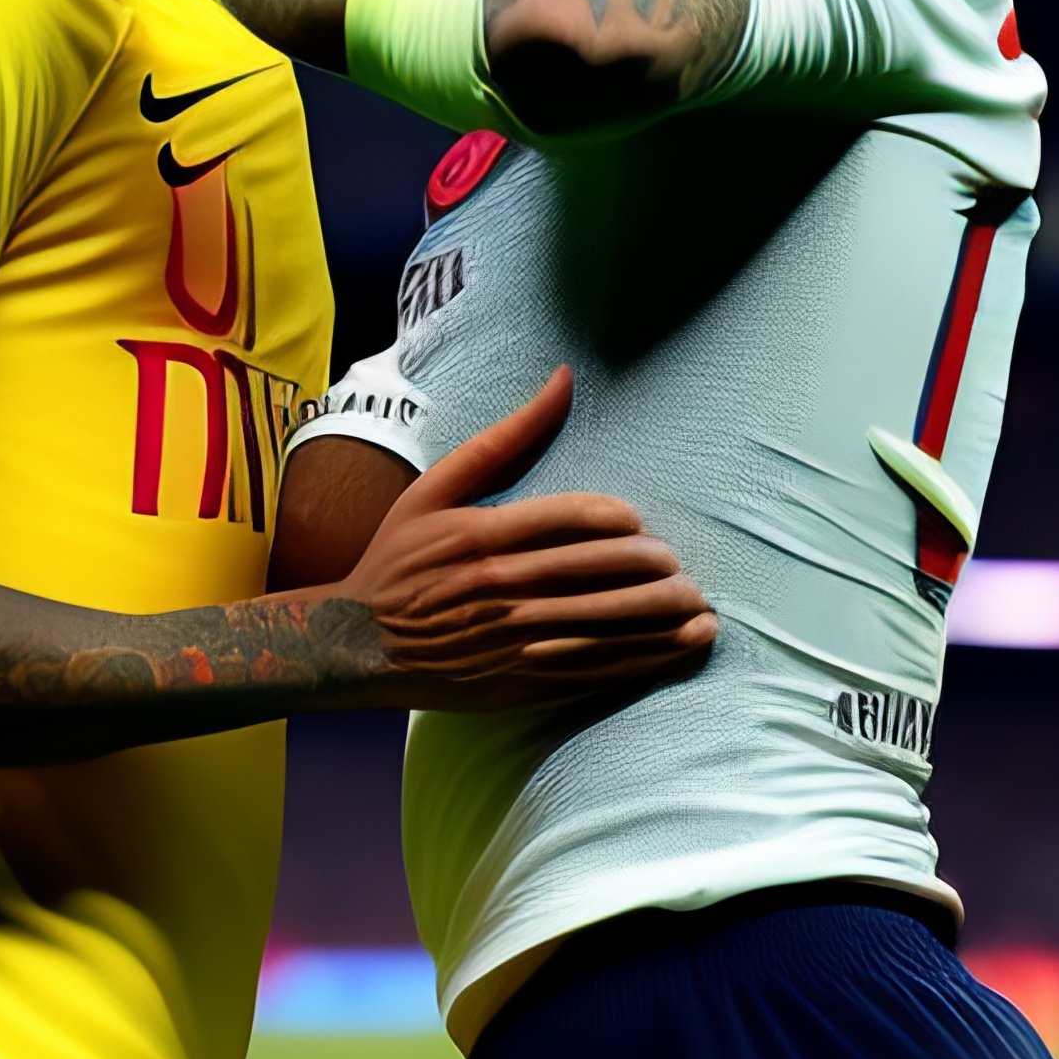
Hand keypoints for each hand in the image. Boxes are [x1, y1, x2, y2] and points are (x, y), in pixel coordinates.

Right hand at [339, 368, 715, 704]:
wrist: (357, 645)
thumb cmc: (399, 558)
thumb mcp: (436, 488)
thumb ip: (505, 437)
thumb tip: (564, 378)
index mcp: (481, 535)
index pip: (571, 520)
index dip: (620, 521)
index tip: (638, 523)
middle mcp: (499, 587)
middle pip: (597, 572)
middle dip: (653, 569)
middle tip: (680, 567)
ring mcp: (512, 639)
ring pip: (606, 625)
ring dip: (663, 617)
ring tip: (701, 608)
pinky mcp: (521, 680)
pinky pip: (597, 668)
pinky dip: (647, 658)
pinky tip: (684, 647)